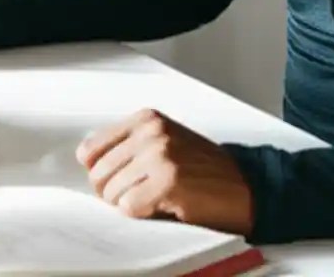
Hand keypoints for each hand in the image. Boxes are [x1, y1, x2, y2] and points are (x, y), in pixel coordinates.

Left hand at [76, 109, 253, 235]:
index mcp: (147, 119)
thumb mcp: (165, 141)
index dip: (97, 172)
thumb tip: (86, 160)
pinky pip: (129, 207)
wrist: (247, 187)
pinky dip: (142, 214)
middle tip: (138, 196)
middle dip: (112, 192)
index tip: (113, 180)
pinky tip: (162, 207)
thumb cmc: (204, 169)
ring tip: (155, 199)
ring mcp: (160, 156)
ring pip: (112, 193)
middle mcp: (151, 133)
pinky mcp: (168, 182)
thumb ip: (128, 145)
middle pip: (98, 175)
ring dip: (129, 204)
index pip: (90, 150)